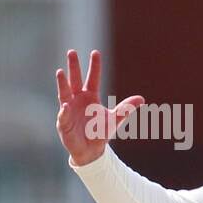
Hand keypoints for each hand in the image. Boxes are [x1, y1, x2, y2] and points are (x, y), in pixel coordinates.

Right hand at [55, 50, 143, 165]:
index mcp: (90, 96)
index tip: (95, 53)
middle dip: (73, 67)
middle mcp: (77, 100)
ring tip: (60, 72)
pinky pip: (63, 116)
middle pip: (75, 80)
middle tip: (72, 52)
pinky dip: (64, 112)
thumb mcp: (115, 119)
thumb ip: (126, 108)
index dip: (94, 67)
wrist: (91, 150)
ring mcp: (68, 110)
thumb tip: (141, 98)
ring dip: (62, 84)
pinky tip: (66, 106)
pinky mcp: (64, 124)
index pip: (92, 78)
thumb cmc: (100, 132)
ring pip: (64, 94)